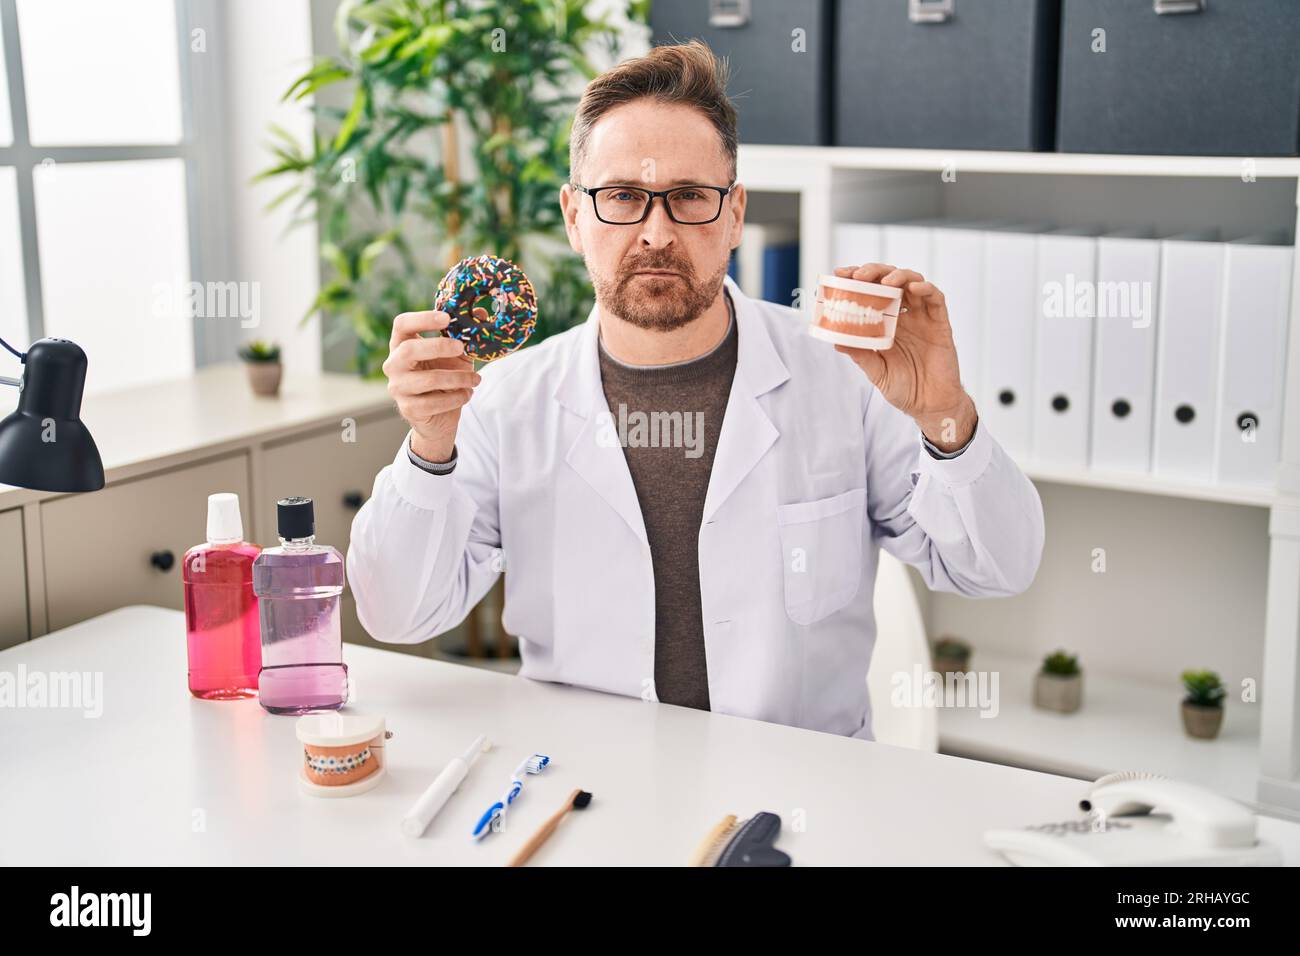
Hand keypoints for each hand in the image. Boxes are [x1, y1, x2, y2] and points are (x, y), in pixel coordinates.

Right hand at [383, 310, 480, 461]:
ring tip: (475, 379)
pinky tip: (467, 394)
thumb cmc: (446, 377)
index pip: (402, 324)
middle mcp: (394, 364)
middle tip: (461, 347)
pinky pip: (433, 402)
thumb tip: (482, 312)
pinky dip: (455, 398)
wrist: (440, 416)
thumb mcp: (457, 355)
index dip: (422, 319)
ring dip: (457, 378)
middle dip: (438, 347)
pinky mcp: (408, 408)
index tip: (447, 318)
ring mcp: (398, 387)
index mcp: (402, 344)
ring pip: (427, 379)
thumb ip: (464, 336)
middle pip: (409, 349)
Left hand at [831, 263, 975, 450]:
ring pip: (913, 282)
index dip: (857, 280)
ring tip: (885, 282)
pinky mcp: (940, 324)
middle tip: (859, 275)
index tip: (840, 274)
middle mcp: (904, 315)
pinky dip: (926, 289)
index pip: (871, 292)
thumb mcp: (876, 371)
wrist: (930, 405)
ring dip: (899, 276)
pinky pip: (936, 299)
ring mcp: (922, 317)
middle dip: (874, 272)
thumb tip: (837, 341)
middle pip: (890, 281)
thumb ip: (861, 355)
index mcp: (886, 323)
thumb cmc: (904, 388)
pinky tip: (913, 288)